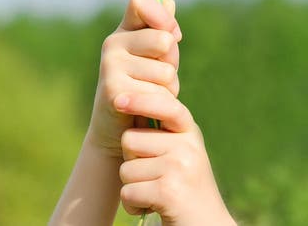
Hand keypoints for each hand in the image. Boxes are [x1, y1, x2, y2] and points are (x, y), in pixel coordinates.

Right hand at [86, 0, 181, 159]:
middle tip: (161, 79)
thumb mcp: (156, 58)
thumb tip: (169, 1)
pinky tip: (148, 112)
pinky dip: (162, 106)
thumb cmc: (144, 89)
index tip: (172, 33)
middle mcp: (113, 43)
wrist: (121, 134)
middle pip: (164, 41)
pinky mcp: (114, 91)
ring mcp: (111, 66)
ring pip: (166, 72)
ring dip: (169, 89)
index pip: (139, 2)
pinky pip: (158, 94)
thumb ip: (162, 30)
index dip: (161, 15)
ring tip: (154, 97)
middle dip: (172, 63)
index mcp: (125, 30)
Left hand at [117, 92, 235, 225]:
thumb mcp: (181, 154)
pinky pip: (128, 191)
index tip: (118, 99)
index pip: (164, 105)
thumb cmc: (186, 190)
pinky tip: (151, 208)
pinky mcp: (169, 191)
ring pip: (126, 169)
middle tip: (151, 177)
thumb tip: (130, 99)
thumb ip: (163, 131)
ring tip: (154, 194)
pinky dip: (132, 205)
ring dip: (132, 187)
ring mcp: (180, 167)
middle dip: (130, 161)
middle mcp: (187, 145)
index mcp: (189, 131)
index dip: (140, 100)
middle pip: (130, 139)